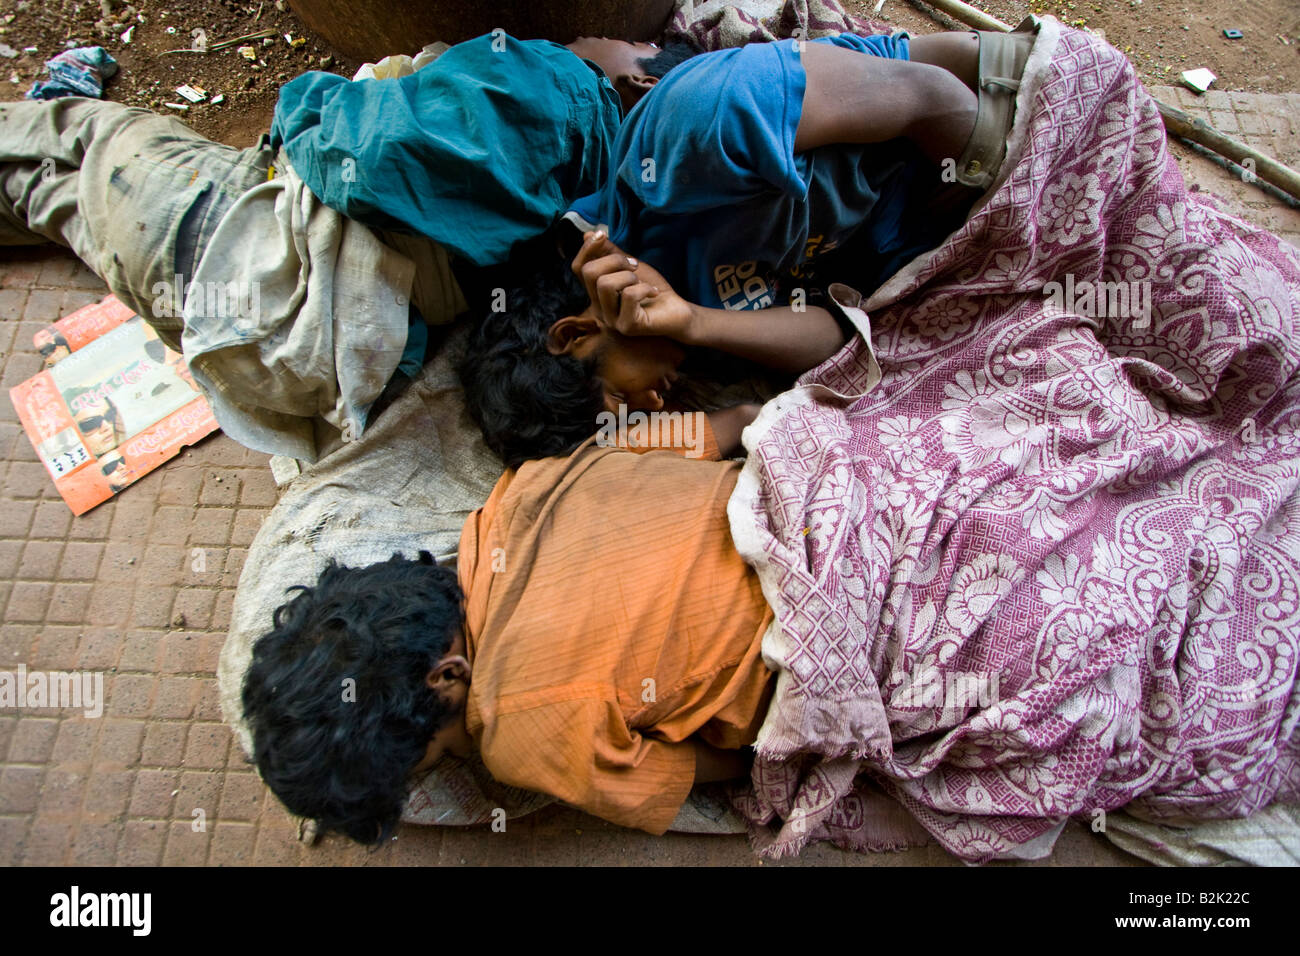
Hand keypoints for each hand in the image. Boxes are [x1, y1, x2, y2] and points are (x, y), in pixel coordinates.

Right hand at [571, 230, 695, 340]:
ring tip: (642, 282)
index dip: (587, 249)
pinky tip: (654, 293)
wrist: (678, 313)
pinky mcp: (627, 326)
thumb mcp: (630, 267)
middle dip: (615, 260)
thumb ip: (610, 253)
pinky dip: (645, 288)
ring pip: (605, 284)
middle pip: (589, 273)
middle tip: (635, 265)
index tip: (602, 234)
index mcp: (596, 294)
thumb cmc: (653, 291)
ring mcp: (612, 320)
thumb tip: (587, 235)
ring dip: (629, 276)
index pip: (578, 269)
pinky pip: (628, 296)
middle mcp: (599, 309)